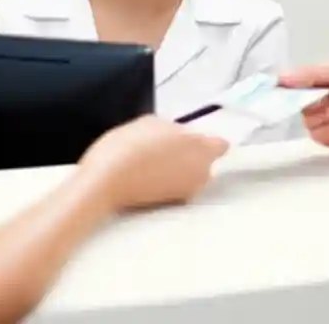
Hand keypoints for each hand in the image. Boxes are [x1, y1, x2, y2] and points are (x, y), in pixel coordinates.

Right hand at [78, 116, 228, 211]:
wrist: (107, 181)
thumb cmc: (128, 148)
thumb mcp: (151, 122)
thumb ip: (173, 129)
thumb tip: (176, 136)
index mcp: (202, 147)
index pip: (221, 145)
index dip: (205, 140)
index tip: (190, 138)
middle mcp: (202, 173)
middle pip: (205, 162)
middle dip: (190, 156)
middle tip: (165, 148)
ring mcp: (188, 192)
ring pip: (190, 176)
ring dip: (178, 171)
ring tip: (151, 163)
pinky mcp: (172, 206)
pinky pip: (176, 189)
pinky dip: (166, 184)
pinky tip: (146, 176)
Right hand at [281, 60, 328, 151]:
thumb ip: (313, 74)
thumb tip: (280, 78)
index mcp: (327, 81)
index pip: (296, 86)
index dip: (285, 89)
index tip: (275, 91)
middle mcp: (326, 101)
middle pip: (299, 107)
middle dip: (313, 104)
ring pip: (309, 124)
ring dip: (324, 116)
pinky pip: (321, 138)